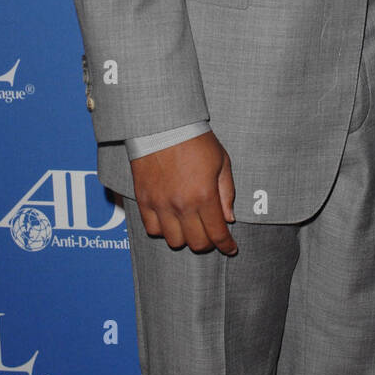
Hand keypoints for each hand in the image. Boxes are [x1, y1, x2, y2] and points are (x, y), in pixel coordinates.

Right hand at [131, 130, 236, 253]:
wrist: (163, 125)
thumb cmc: (196, 141)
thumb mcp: (221, 162)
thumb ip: (226, 192)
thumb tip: (229, 218)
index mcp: (204, 195)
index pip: (217, 233)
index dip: (226, 245)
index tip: (230, 248)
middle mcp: (182, 205)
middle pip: (196, 243)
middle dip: (208, 242)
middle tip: (212, 234)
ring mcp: (161, 204)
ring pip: (174, 241)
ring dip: (186, 237)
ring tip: (191, 225)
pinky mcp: (144, 200)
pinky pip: (152, 229)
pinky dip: (163, 230)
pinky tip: (171, 220)